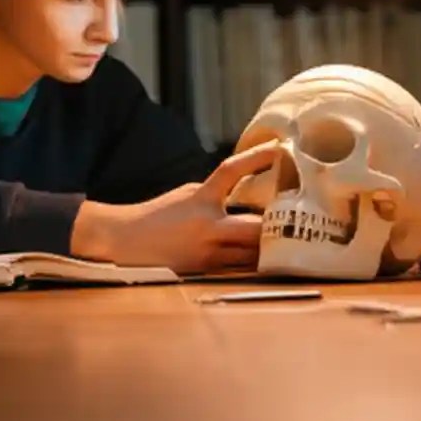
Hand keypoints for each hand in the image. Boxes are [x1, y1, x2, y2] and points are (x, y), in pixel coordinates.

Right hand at [71, 141, 278, 272]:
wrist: (124, 240)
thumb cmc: (158, 215)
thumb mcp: (187, 195)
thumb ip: (215, 196)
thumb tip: (249, 198)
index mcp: (200, 197)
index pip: (231, 171)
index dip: (256, 158)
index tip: (279, 148)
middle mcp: (206, 224)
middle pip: (255, 226)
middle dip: (277, 224)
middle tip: (297, 217)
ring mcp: (207, 252)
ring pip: (252, 253)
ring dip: (270, 248)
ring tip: (290, 242)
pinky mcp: (205, 271)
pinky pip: (240, 268)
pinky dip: (254, 263)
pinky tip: (267, 261)